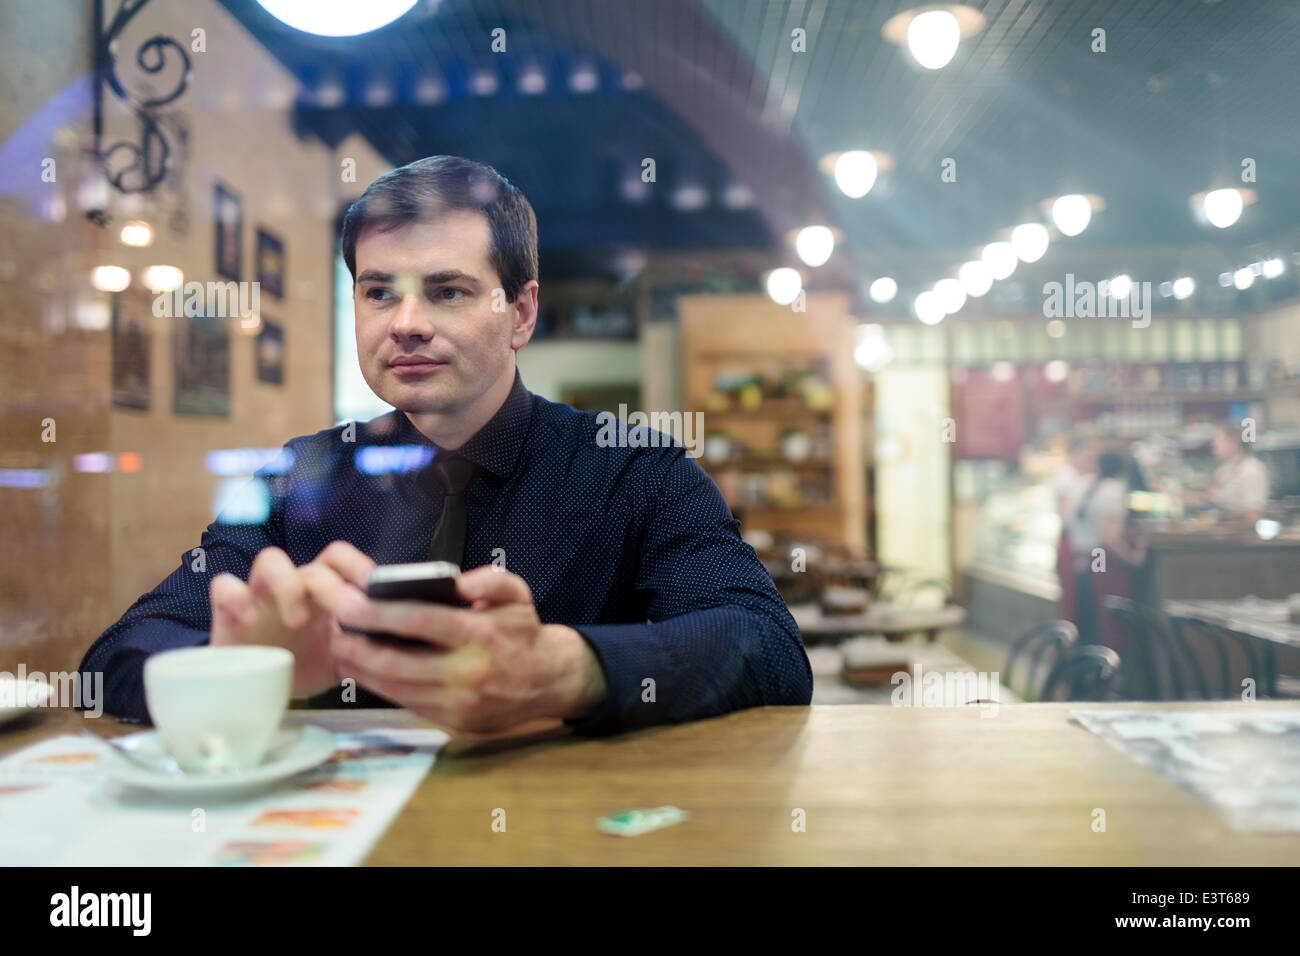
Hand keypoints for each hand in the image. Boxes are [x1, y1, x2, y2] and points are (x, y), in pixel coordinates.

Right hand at [209, 542, 374, 697]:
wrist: (256, 692)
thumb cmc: (304, 667)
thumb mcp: (342, 659)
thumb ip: (369, 646)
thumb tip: (407, 641)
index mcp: (324, 593)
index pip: (341, 559)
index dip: (359, 566)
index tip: (375, 588)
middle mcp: (295, 587)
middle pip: (314, 563)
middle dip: (332, 585)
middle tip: (345, 613)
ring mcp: (260, 596)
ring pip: (269, 560)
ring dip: (288, 584)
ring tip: (297, 619)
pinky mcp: (227, 611)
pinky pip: (224, 586)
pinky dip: (236, 596)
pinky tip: (250, 619)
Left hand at [325, 566, 607, 732]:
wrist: (549, 682)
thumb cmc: (524, 633)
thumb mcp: (518, 595)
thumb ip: (492, 580)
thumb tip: (459, 582)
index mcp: (480, 636)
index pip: (419, 622)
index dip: (378, 614)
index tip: (348, 602)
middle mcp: (466, 672)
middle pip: (397, 661)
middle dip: (357, 645)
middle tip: (332, 626)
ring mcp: (458, 703)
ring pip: (395, 687)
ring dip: (360, 669)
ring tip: (338, 647)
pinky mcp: (452, 722)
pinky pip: (406, 702)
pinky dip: (379, 686)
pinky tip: (364, 669)